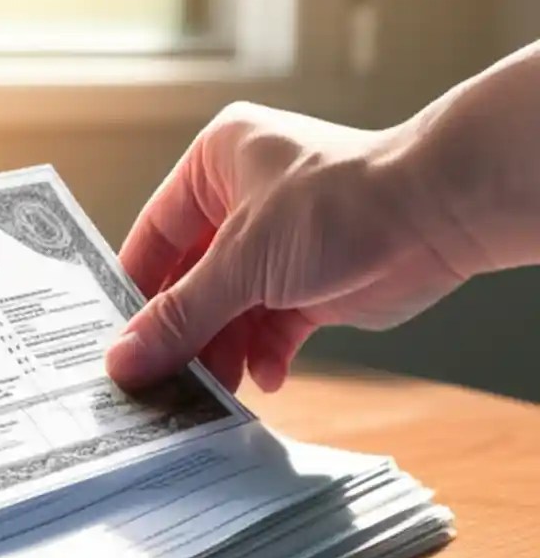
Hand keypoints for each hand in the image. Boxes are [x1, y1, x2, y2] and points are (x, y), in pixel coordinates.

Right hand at [104, 102, 472, 393]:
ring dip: (220, 351)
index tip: (115, 340)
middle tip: (156, 379)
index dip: (133, 289)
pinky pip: (268, 328)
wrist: (441, 214)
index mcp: (215, 164)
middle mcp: (241, 200)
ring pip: (228, 310)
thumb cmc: (340, 203)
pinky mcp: (310, 284)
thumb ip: (180, 316)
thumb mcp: (240, 261)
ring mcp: (277, 245)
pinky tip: (264, 376)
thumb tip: (124, 361)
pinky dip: (263, 354)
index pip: (153, 234)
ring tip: (205, 393)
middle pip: (189, 280)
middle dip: (181, 332)